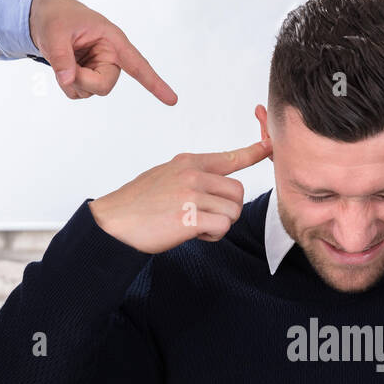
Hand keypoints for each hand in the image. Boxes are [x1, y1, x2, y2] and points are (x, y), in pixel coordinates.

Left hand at [29, 0, 176, 104]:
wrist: (44, 15)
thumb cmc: (56, 16)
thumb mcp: (55, 32)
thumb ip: (62, 57)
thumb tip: (68, 80)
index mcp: (113, 41)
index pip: (138, 65)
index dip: (155, 83)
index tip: (172, 100)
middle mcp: (110, 57)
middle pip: (104, 86)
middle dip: (83, 81)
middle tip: (64, 68)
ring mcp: (100, 68)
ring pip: (90, 91)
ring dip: (72, 82)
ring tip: (62, 59)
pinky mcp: (88, 76)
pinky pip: (79, 92)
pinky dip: (67, 84)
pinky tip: (64, 65)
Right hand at [88, 141, 269, 252]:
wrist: (113, 223)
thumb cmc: (138, 204)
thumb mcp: (166, 176)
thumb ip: (193, 176)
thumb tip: (216, 184)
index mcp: (188, 163)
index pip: (229, 157)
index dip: (254, 152)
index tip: (270, 146)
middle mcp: (192, 175)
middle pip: (238, 192)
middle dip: (227, 209)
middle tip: (204, 217)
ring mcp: (191, 195)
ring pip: (233, 211)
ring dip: (220, 224)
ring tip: (195, 225)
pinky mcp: (190, 218)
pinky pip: (223, 227)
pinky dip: (212, 236)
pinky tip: (193, 234)